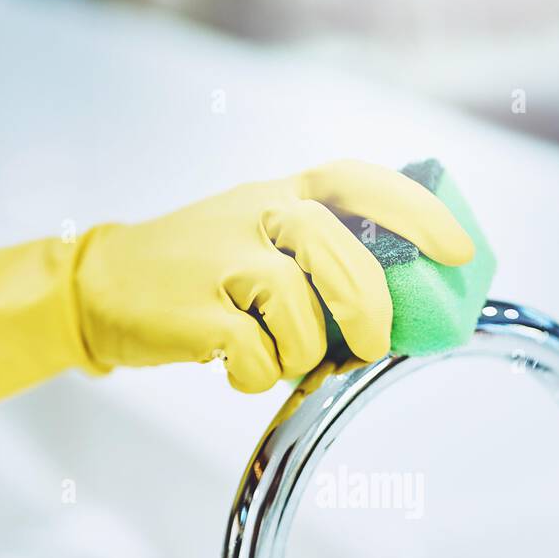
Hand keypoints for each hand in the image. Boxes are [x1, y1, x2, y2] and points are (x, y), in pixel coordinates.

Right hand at [74, 159, 474, 390]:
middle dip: (367, 310)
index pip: (360, 182)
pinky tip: (236, 365)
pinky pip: (256, 356)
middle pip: (339, 253)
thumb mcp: (262, 235)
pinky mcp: (194, 310)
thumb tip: (399, 312)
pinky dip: (256, 375)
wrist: (101, 285)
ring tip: (276, 356)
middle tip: (367, 346)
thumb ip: (324, 254)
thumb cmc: (202, 269)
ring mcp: (222, 260)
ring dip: (300, 353)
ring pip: (300, 312)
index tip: (458, 250)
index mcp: (283, 191)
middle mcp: (257, 214)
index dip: (418, 212)